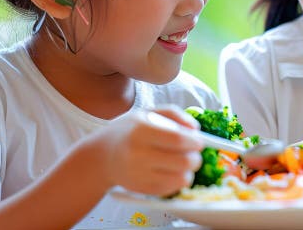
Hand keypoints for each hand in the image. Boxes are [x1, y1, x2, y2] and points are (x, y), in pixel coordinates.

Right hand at [88, 105, 203, 196]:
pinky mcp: (143, 189)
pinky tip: (173, 171)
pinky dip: (179, 180)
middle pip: (182, 161)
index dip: (194, 141)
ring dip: (189, 171)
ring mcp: (140, 175)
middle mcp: (139, 155)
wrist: (102, 156)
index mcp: (141, 131)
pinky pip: (172, 189)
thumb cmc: (129, 131)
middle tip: (194, 153)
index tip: (199, 141)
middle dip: (196, 158)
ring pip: (181, 179)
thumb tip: (195, 129)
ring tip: (184, 162)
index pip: (177, 139)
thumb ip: (174, 114)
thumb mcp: (148, 113)